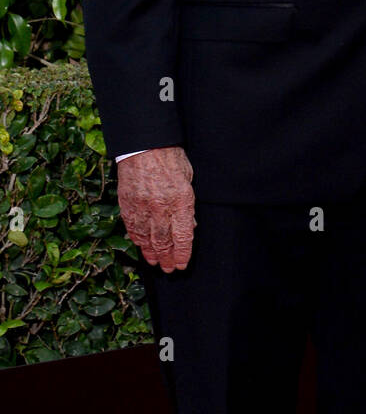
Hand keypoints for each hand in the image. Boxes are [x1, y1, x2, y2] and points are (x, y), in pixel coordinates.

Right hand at [117, 146, 195, 271]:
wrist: (144, 144)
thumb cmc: (171, 158)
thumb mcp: (189, 178)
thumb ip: (188, 204)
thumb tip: (190, 226)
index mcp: (180, 200)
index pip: (182, 236)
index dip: (182, 254)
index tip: (182, 264)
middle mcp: (160, 207)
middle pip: (163, 242)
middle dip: (167, 258)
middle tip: (168, 269)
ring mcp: (142, 207)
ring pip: (146, 238)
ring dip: (151, 253)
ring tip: (156, 262)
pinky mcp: (127, 204)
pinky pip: (132, 228)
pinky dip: (137, 239)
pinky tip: (141, 246)